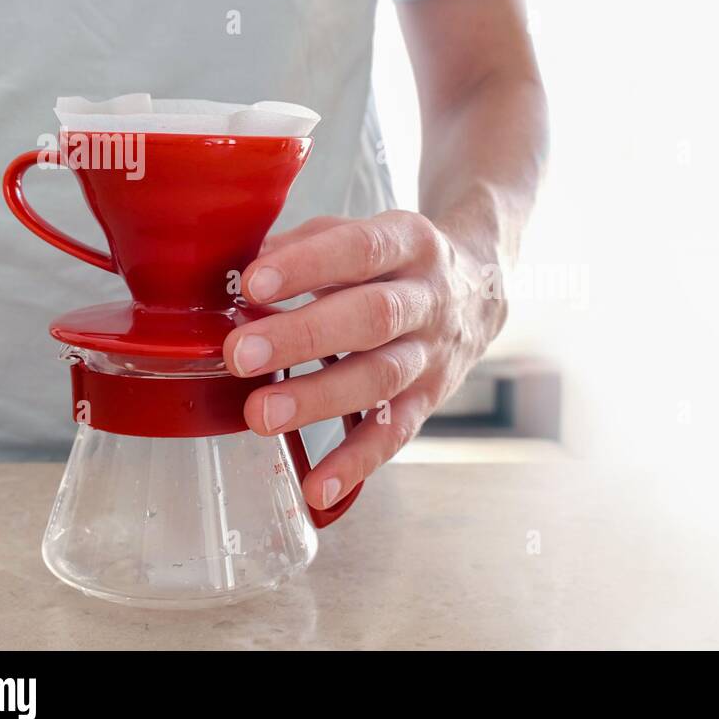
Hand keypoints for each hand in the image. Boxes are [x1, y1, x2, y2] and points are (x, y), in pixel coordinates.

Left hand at [223, 210, 504, 510]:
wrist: (478, 294)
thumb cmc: (393, 265)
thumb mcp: (360, 233)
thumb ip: (304, 246)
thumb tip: (240, 273)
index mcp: (410, 243)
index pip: (361, 249)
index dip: (307, 265)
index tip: (253, 283)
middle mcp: (429, 299)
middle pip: (373, 317)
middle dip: (304, 337)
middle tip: (241, 354)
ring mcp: (432, 354)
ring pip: (382, 377)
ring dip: (319, 398)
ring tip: (261, 415)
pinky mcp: (429, 400)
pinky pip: (395, 434)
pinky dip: (356, 463)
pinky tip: (318, 485)